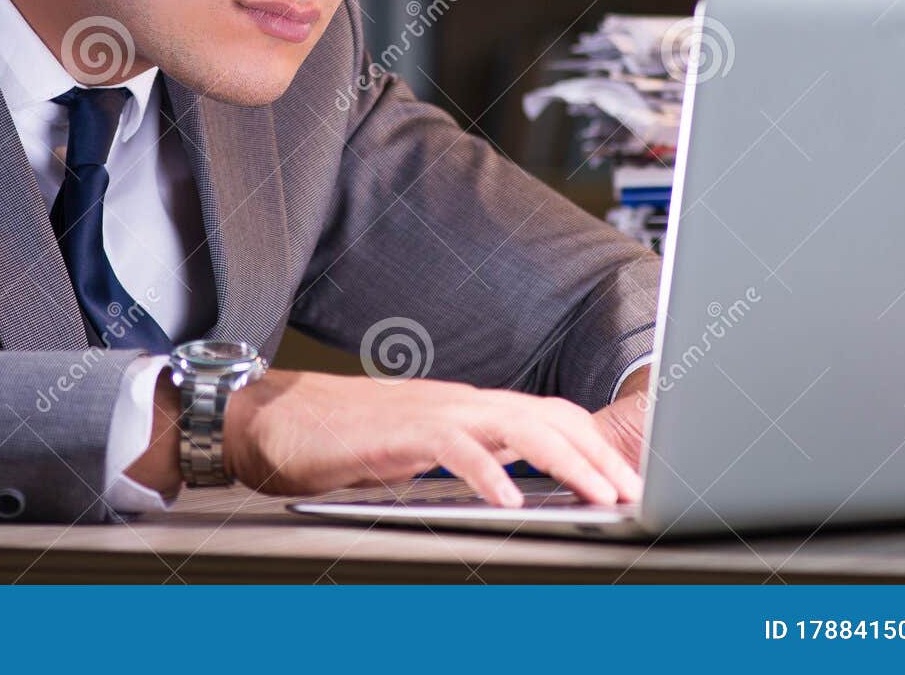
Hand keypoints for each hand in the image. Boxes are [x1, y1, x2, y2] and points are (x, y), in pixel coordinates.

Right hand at [206, 369, 642, 507]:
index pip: (547, 416)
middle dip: (597, 454)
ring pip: (518, 424)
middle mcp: (458, 402)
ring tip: (597, 495)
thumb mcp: (416, 454)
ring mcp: (432, 411)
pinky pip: (457, 446)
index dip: (593, 445)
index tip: (626, 480)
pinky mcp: (400, 430)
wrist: (273, 419)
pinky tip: (512, 502)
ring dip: (566, 460)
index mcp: (466, 408)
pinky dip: (490, 472)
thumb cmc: (337, 440)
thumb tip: (509, 491)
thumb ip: (461, 462)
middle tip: (632, 492)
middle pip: (547, 415)